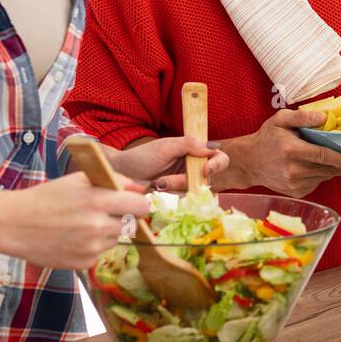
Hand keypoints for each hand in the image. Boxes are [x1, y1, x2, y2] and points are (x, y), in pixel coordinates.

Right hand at [0, 173, 150, 270]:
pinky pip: (99, 254)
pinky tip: (72, 238)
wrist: (14, 224)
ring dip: (106, 233)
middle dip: (122, 219)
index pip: (141, 207)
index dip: (138, 204)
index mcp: (99, 201)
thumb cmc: (46, 197)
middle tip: (102, 213)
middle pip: (131, 225)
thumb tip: (139, 188)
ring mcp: (91, 247)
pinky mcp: (83, 263)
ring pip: (115, 240)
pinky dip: (91, 247)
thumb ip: (113, 181)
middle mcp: (98, 226)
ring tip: (81, 225)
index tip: (131, 204)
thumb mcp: (79, 179)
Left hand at [105, 136, 228, 192]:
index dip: (217, 164)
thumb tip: (213, 147)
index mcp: (194, 150)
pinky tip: (157, 187)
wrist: (122, 172)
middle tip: (167, 181)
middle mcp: (193, 166)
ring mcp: (185, 180)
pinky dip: (170, 193)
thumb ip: (189, 144)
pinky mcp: (176, 193)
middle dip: (186, 180)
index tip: (206, 170)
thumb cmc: (142, 156)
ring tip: (157, 183)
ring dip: (175, 187)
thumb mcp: (166, 146)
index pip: (218, 157)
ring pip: (193, 189)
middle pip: (206, 177)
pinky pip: (182, 197)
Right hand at [223, 110, 340, 198]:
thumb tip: (325, 117)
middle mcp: (294, 170)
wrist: (248, 162)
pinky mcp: (297, 192)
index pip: (324, 156)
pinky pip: (318, 182)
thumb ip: (303, 116)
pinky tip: (314, 165)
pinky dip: (321, 174)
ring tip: (332, 156)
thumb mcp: (280, 119)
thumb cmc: (266, 138)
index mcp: (292, 151)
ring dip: (333, 168)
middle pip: (329, 168)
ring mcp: (295, 184)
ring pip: (325, 176)